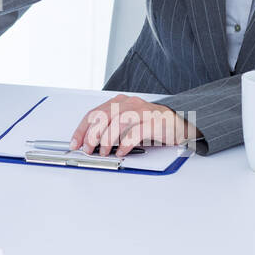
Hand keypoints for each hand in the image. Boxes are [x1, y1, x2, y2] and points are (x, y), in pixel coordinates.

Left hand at [68, 95, 198, 157]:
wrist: (179, 124)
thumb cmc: (151, 125)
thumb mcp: (127, 125)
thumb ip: (110, 129)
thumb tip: (90, 144)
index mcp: (119, 102)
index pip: (94, 113)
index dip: (82, 129)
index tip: (75, 142)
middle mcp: (129, 104)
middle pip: (103, 116)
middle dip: (91, 135)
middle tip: (88, 149)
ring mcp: (142, 111)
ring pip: (117, 122)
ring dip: (106, 139)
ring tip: (103, 152)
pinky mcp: (154, 122)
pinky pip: (135, 132)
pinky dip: (125, 143)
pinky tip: (121, 151)